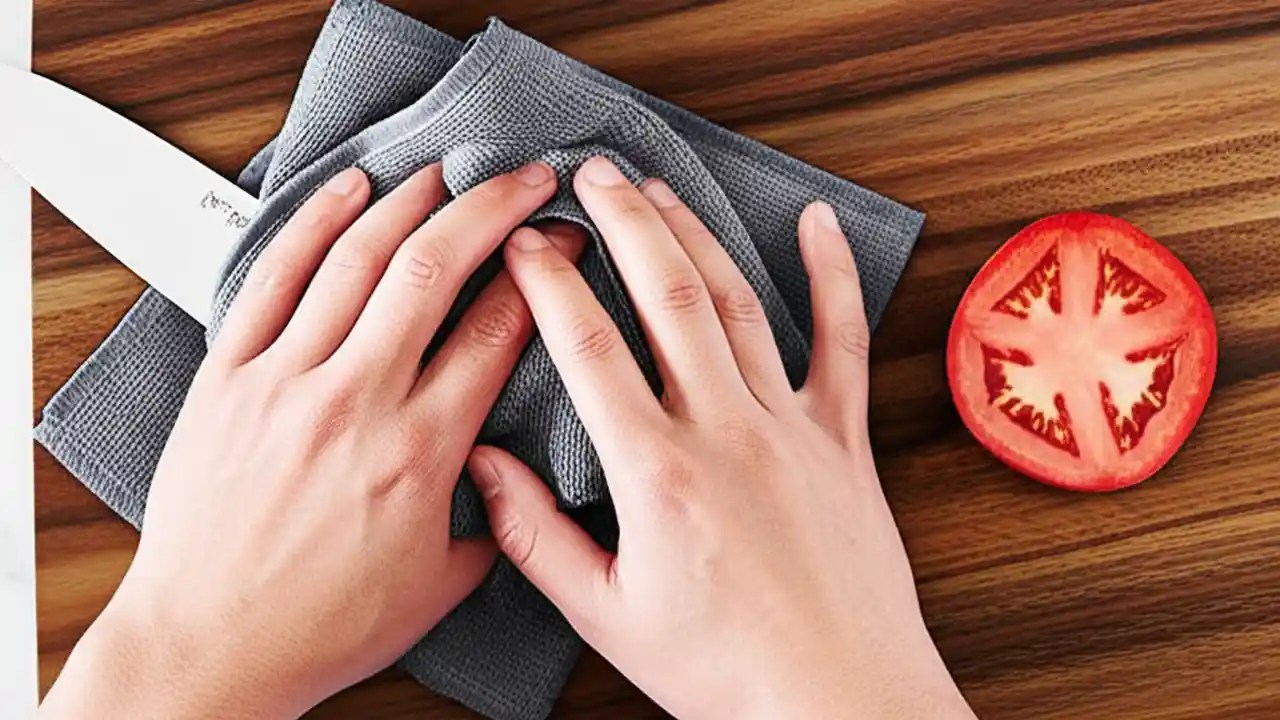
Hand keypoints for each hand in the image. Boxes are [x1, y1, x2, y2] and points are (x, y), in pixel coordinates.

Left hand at [39, 161, 582, 718]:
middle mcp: (355, 401)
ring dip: (411, 201)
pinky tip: (347, 191)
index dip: (540, 276)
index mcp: (420, 452)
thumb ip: (492, 520)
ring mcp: (285, 382)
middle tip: (525, 180)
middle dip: (491, 209)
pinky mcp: (228, 378)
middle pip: (434, 270)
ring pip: (356, 259)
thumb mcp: (439, 585)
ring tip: (448, 171)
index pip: (496, 331)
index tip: (561, 246)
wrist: (209, 646)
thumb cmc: (319, 625)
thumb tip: (510, 470)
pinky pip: (272, 278)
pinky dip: (313, 223)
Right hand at [470, 156, 974, 718]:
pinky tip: (817, 223)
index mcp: (656, 476)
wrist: (840, 701)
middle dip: (624, 223)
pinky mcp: (842, 440)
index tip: (525, 240)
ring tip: (659, 188)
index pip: (590, 349)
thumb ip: (536, 537)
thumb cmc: (723, 671)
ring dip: (696, 236)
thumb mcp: (608, 617)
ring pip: (739, 304)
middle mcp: (725, 433)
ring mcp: (791, 428)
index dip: (552, 282)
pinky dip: (832, 276)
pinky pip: (842, 341)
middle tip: (592, 172)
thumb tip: (483, 467)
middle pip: (668, 298)